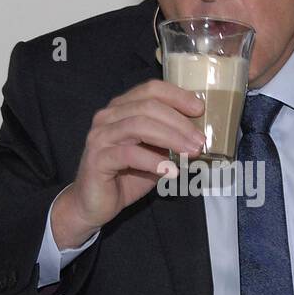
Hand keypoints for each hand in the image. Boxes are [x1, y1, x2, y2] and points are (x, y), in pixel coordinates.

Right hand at [52, 79, 205, 247]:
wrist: (94, 204)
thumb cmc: (125, 177)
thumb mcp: (153, 155)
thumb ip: (168, 141)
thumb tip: (197, 135)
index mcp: (121, 109)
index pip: (150, 90)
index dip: (176, 96)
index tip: (199, 109)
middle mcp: (108, 117)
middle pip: (148, 107)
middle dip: (179, 122)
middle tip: (200, 140)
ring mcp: (100, 136)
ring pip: (139, 125)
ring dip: (171, 138)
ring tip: (191, 152)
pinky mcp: (98, 158)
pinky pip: (130, 154)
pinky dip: (154, 161)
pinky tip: (171, 171)